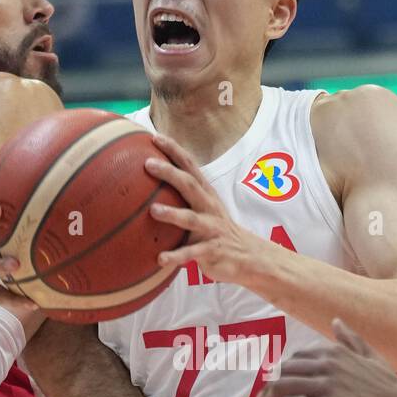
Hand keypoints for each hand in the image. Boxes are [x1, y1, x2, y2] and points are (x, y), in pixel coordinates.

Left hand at [145, 131, 269, 284]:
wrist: (249, 256)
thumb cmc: (217, 230)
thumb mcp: (204, 209)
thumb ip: (183, 196)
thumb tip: (148, 188)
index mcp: (205, 193)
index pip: (189, 165)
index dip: (173, 149)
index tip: (154, 137)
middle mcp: (208, 206)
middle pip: (189, 185)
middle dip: (169, 173)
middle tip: (148, 164)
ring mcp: (210, 228)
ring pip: (190, 218)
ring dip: (172, 213)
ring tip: (153, 210)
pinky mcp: (211, 250)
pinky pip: (191, 253)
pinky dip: (175, 256)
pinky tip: (160, 259)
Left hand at [258, 317, 396, 396]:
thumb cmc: (390, 388)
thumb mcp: (371, 357)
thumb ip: (351, 340)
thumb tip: (336, 321)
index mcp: (334, 352)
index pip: (293, 360)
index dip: (281, 375)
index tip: (278, 391)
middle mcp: (327, 366)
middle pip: (281, 373)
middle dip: (269, 390)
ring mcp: (326, 387)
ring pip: (280, 389)